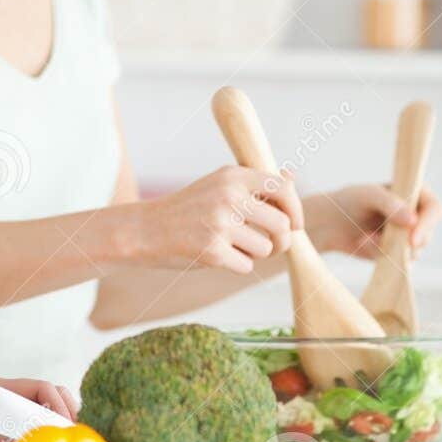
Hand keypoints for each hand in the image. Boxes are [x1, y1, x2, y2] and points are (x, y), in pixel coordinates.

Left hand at [0, 378, 80, 441]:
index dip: (61, 406)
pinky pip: (27, 426)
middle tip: (74, 435)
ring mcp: (0, 411)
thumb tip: (51, 437)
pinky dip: (41, 434)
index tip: (69, 428)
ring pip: (39, 410)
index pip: (43, 388)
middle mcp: (2, 396)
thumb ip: (17, 439)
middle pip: (46, 395)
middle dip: (63, 412)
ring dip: (53, 424)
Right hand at [128, 166, 302, 273]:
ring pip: (266, 248)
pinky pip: (247, 266)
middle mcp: (229, 196)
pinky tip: (218, 255)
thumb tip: (292, 175)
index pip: (283, 189)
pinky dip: (237, 265)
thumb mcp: (220, 184)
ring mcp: (220, 223)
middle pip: (282, 225)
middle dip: (281, 241)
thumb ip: (255, 183)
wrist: (145, 229)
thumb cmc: (189, 208)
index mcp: (233, 176)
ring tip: (234, 247)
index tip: (294, 224)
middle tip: (270, 245)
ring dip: (256, 254)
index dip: (296, 210)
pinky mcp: (212, 250)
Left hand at [303, 183, 441, 258]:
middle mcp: (418, 215)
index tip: (412, 240)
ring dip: (387, 248)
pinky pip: (399, 262)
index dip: (427, 225)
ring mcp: (410, 235)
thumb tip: (412, 220)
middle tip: (374, 237)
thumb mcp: (368, 195)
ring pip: (413, 252)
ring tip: (365, 236)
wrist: (333, 223)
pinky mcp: (400, 252)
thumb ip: (390, 204)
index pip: (435, 210)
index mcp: (416, 194)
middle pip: (426, 236)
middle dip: (402, 242)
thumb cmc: (351, 201)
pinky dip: (381, 256)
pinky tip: (365, 243)